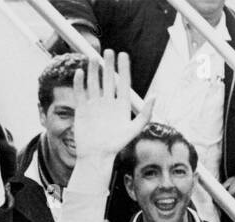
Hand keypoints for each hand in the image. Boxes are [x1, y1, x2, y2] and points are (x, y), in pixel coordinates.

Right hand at [68, 49, 153, 166]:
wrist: (96, 156)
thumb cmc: (116, 145)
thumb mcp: (134, 130)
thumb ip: (146, 113)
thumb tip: (155, 96)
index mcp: (121, 106)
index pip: (123, 83)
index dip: (124, 68)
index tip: (123, 54)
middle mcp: (108, 103)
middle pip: (108, 80)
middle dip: (108, 65)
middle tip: (108, 51)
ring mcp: (94, 106)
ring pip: (94, 83)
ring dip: (93, 71)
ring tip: (93, 58)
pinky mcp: (82, 110)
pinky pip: (80, 93)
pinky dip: (79, 83)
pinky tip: (80, 72)